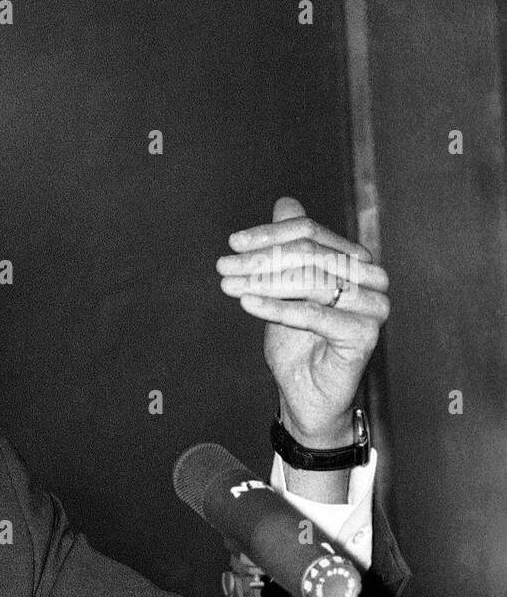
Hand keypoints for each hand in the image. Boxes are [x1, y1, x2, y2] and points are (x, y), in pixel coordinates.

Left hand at [216, 197, 390, 446]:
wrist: (306, 395)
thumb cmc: (296, 342)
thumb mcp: (284, 289)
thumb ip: (287, 248)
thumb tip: (285, 202)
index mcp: (354, 259)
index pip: (310, 232)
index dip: (270, 234)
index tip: (233, 243)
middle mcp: (370, 277)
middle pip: (309, 254)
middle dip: (260, 259)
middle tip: (223, 268)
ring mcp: (373, 305)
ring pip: (311, 280)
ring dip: (263, 281)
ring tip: (229, 286)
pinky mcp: (364, 334)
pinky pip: (313, 313)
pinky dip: (276, 307)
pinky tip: (246, 302)